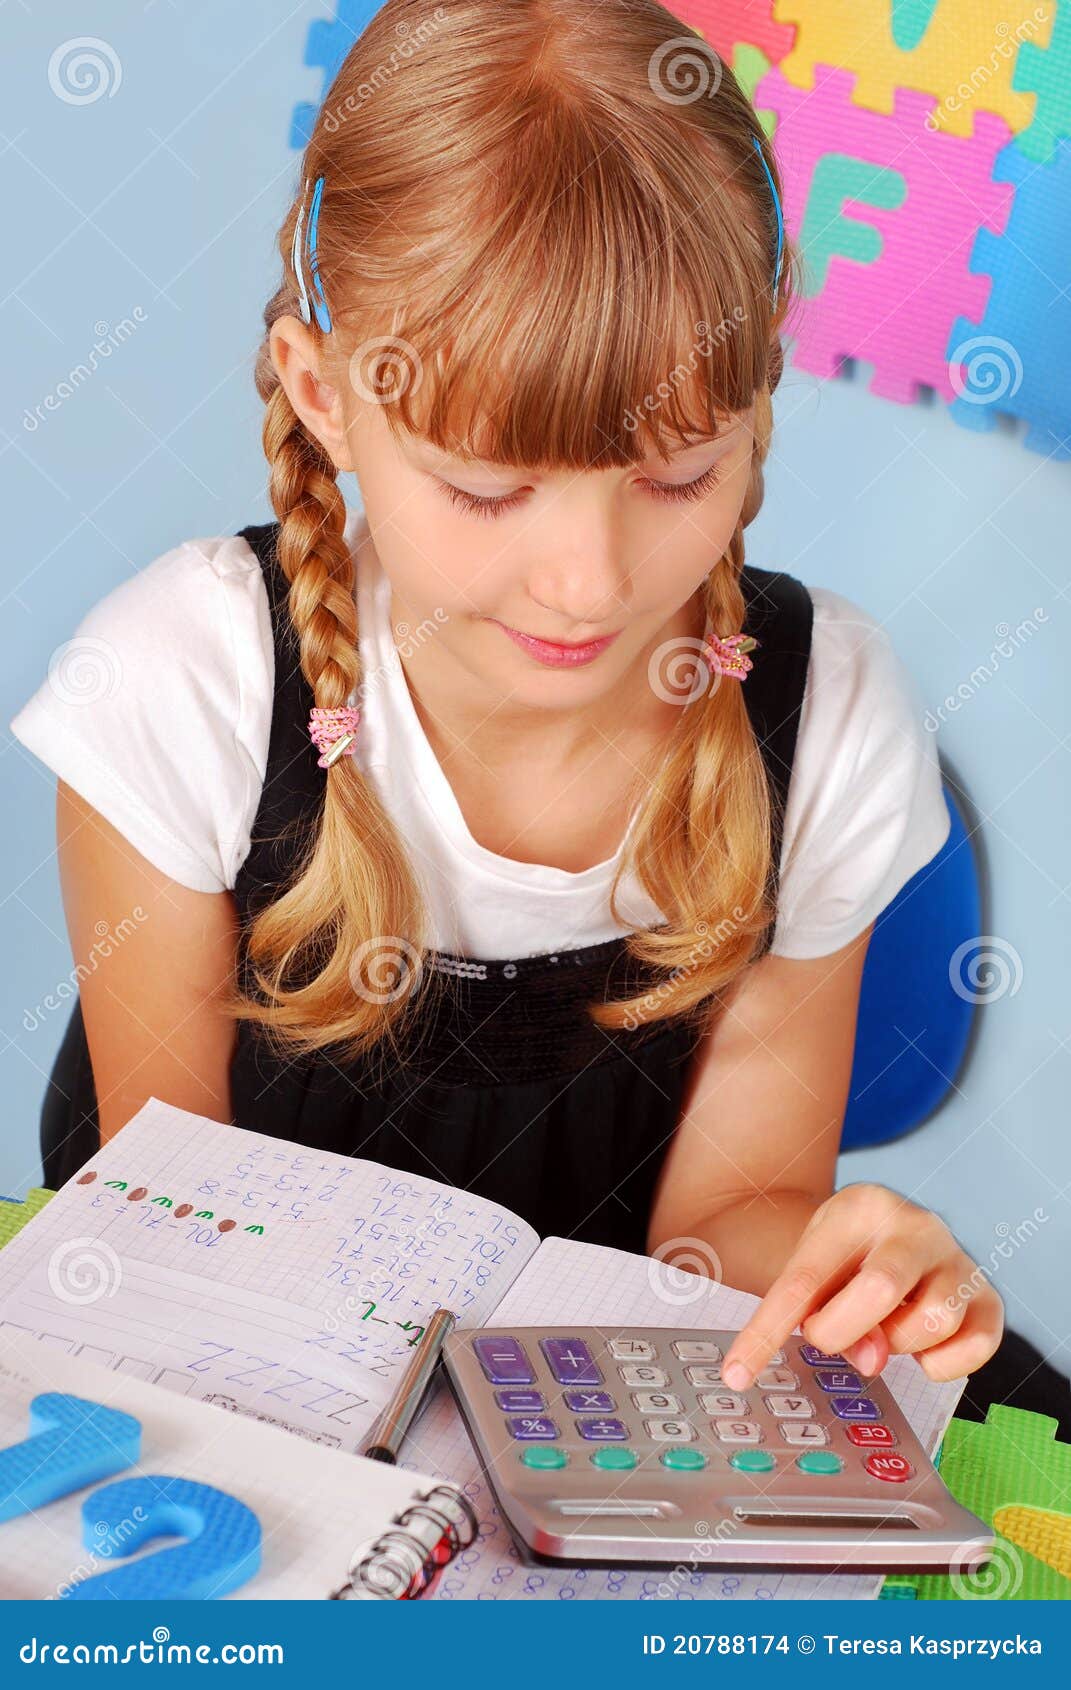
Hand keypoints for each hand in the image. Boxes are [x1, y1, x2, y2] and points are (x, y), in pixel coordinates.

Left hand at [721, 1183, 1003, 1389]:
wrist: (888, 1234)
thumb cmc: (845, 1256)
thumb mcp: (816, 1270)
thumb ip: (822, 1314)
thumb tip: (873, 1359)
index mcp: (859, 1207)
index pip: (805, 1277)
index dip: (766, 1332)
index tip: (734, 1374)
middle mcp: (917, 1225)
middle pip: (881, 1287)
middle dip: (844, 1330)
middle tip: (830, 1336)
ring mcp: (958, 1259)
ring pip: (933, 1320)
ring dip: (897, 1344)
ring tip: (883, 1329)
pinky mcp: (988, 1297)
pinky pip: (977, 1345)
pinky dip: (943, 1363)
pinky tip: (920, 1348)